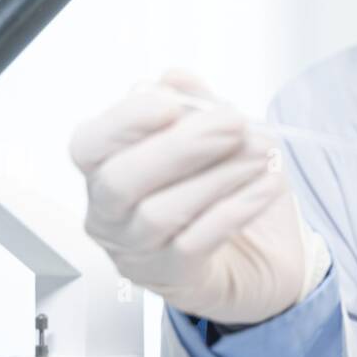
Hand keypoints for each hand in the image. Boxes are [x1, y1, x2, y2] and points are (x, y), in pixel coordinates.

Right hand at [69, 69, 327, 324]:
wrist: (259, 257)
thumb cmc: (220, 193)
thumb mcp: (213, 139)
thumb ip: (192, 106)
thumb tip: (176, 78)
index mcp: (104, 169)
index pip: (90, 144)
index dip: (125, 121)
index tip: (172, 103)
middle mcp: (109, 214)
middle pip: (121, 180)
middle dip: (181, 146)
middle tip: (235, 124)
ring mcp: (137, 252)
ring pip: (161, 213)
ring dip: (219, 176)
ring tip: (262, 154)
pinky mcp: (175, 278)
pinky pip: (198, 242)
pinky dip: (237, 208)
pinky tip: (266, 186)